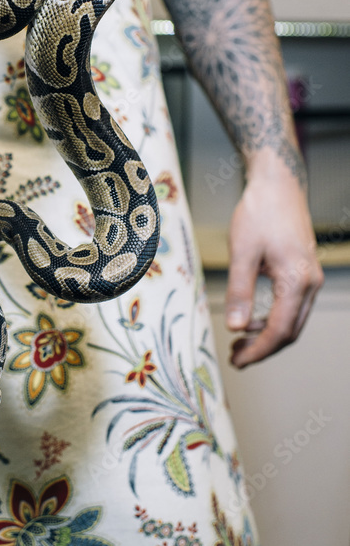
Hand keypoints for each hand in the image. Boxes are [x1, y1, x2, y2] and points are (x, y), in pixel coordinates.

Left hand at [225, 151, 323, 366]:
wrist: (278, 185)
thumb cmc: (259, 212)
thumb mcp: (242, 252)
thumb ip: (239, 292)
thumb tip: (234, 327)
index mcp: (297, 281)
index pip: (280, 331)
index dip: (258, 351)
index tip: (237, 360)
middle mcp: (310, 282)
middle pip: (290, 331)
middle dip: (263, 348)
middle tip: (235, 356)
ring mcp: (310, 277)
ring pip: (292, 320)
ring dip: (267, 334)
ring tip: (239, 339)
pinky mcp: (303, 271)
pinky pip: (292, 305)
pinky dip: (273, 317)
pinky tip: (251, 318)